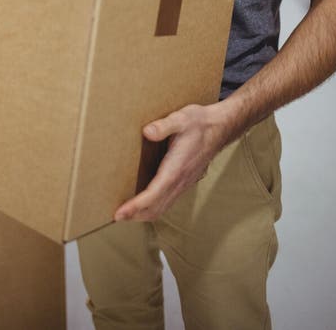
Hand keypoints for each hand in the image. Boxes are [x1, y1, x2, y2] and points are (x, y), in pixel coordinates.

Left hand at [114, 103, 227, 222]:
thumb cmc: (199, 123)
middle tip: (116, 216)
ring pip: (162, 208)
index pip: (153, 194)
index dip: (135, 206)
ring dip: (143, 214)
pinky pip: (167, 202)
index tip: (120, 213)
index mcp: (176, 168)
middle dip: (135, 215)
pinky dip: (153, 208)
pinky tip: (144, 203)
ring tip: (126, 214)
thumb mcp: (181, 118)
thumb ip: (164, 126)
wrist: (220, 128)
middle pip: (155, 208)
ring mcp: (183, 183)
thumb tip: (147, 132)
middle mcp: (180, 181)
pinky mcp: (184, 182)